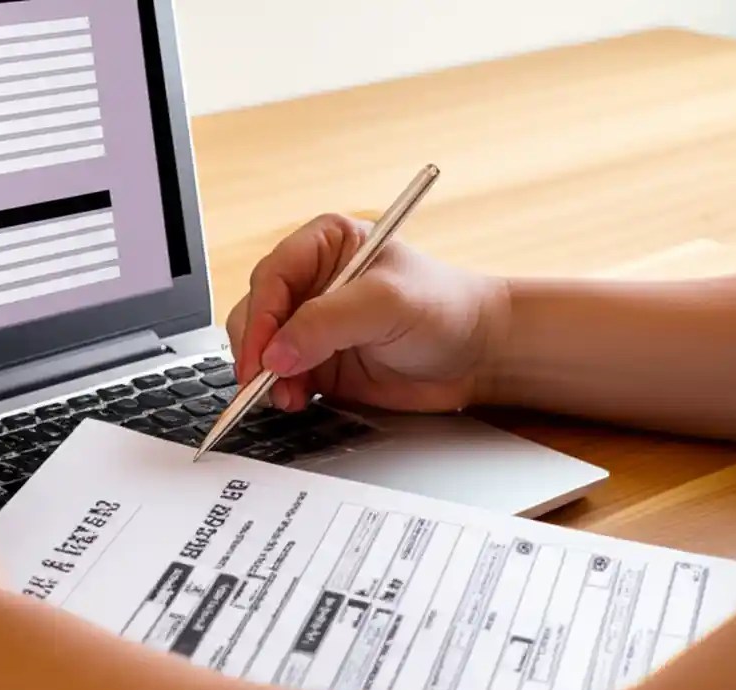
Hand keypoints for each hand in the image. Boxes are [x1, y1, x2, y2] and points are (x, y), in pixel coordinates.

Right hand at [227, 213, 510, 412]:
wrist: (477, 355)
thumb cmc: (445, 308)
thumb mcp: (387, 304)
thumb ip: (327, 323)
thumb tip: (276, 354)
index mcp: (326, 244)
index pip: (273, 274)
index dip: (261, 314)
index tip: (262, 353)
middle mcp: (312, 281)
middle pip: (258, 310)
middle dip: (258, 348)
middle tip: (265, 380)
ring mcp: (311, 322)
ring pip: (261, 346)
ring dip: (265, 374)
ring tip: (286, 395)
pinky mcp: (316, 360)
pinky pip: (279, 375)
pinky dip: (278, 390)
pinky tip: (294, 400)